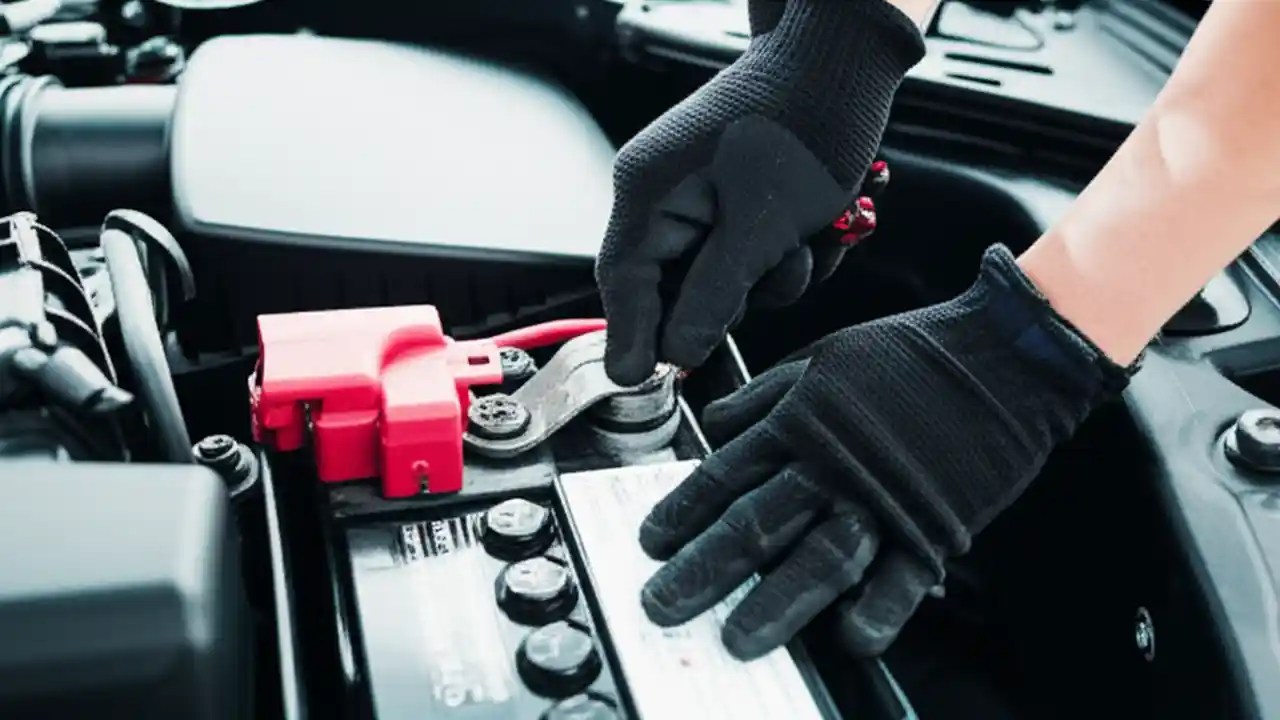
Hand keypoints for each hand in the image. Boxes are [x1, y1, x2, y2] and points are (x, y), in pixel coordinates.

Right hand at [596, 0, 925, 385]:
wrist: (843, 59)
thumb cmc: (804, 121)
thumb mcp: (763, 225)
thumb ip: (714, 296)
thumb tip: (678, 353)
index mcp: (651, 191)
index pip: (624, 282)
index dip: (631, 336)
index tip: (635, 382)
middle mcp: (665, 193)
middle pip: (676, 286)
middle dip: (736, 294)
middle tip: (779, 267)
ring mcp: (699, 195)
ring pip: (723, 277)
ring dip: (774, 275)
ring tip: (811, 234)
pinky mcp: (734, 198)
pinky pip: (749, 255)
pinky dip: (786, 254)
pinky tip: (817, 227)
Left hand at [638, 245, 1135, 659]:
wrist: (1000, 353)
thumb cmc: (908, 355)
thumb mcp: (820, 358)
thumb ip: (763, 396)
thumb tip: (713, 422)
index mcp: (798, 422)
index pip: (724, 475)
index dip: (681, 513)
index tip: (649, 545)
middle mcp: (831, 464)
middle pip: (755, 525)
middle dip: (703, 571)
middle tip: (663, 606)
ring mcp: (882, 497)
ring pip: (816, 557)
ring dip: (775, 603)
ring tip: (738, 639)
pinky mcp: (934, 521)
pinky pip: (900, 575)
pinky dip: (878, 609)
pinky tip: (852, 639)